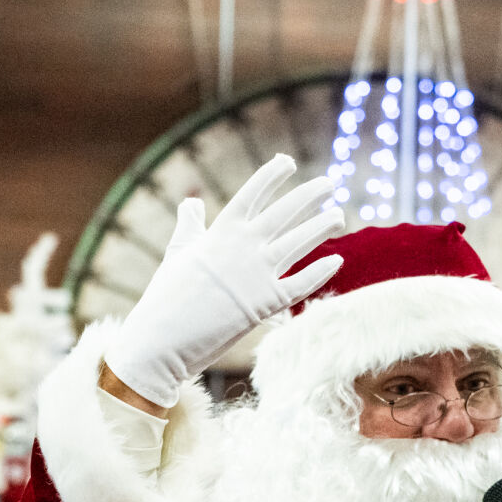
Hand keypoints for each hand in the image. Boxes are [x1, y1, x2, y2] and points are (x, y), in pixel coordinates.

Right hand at [103, 153, 343, 408]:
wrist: (163, 339)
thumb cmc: (166, 296)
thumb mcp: (177, 252)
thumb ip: (189, 225)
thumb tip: (191, 203)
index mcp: (221, 231)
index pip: (252, 193)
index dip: (272, 175)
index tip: (287, 162)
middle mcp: (243, 247)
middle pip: (285, 212)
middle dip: (309, 195)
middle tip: (329, 183)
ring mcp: (257, 274)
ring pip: (300, 242)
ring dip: (322, 227)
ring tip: (338, 215)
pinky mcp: (267, 303)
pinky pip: (302, 284)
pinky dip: (320, 272)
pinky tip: (337, 260)